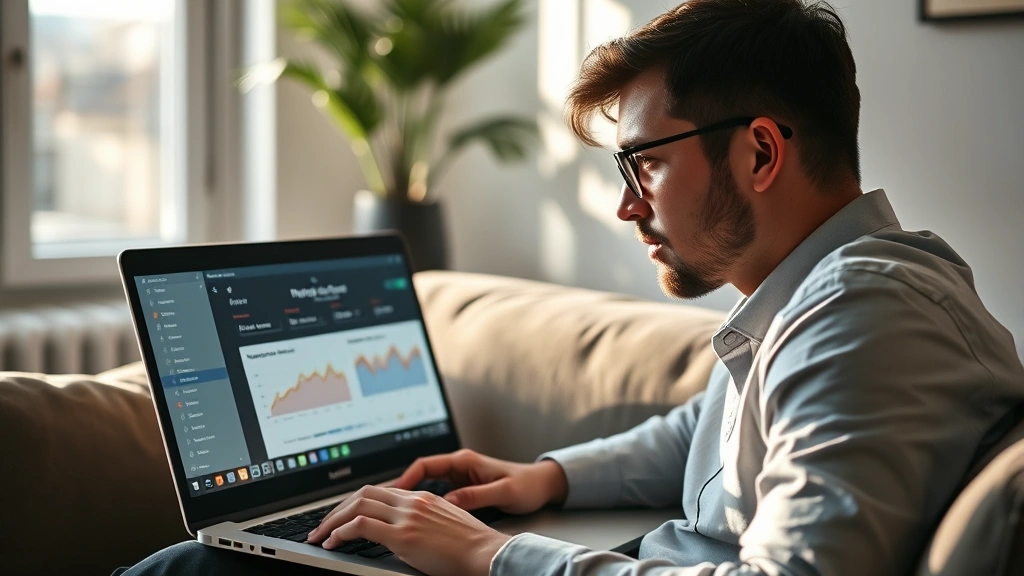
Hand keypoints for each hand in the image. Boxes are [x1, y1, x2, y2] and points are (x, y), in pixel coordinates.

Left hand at [306, 485, 511, 575]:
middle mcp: (412, 500)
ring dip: (333, 520)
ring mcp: (407, 516)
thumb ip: (422, 521)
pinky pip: (361, 526)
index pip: (379, 492)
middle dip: (337, 509)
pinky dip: (341, 532)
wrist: (486, 553)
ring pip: (357, 506)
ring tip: (321, 535)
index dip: (355, 503)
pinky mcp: (403, 535)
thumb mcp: (444, 524)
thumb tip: (403, 532)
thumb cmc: (472, 546)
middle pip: (363, 493)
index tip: (343, 516)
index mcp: (422, 497)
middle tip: (323, 525)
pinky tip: (333, 542)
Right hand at [394, 449, 568, 513]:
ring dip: (408, 497)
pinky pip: (435, 493)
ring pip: (425, 485)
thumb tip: (449, 501)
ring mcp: (460, 476)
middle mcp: (459, 466)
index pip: (426, 464)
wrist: (542, 485)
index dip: (406, 478)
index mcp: (465, 461)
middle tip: (380, 503)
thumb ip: (476, 495)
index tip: (392, 493)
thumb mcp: (503, 492)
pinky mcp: (462, 487)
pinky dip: (422, 503)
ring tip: (390, 512)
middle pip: (419, 474)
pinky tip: (414, 517)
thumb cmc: (526, 485)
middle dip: (399, 488)